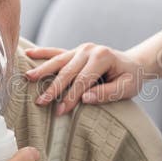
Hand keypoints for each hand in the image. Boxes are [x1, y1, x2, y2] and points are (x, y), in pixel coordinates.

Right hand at [25, 43, 144, 114]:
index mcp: (102, 57)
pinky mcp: (75, 51)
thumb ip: (107, 93)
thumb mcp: (127, 88)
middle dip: (53, 88)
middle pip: (67, 71)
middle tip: (40, 102)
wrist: (134, 64)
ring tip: (27, 78)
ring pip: (59, 61)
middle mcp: (89, 50)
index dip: (71, 97)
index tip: (61, 111)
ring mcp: (81, 49)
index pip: (82, 80)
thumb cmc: (131, 78)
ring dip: (43, 70)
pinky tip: (29, 53)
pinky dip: (43, 52)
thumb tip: (85, 98)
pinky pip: (57, 51)